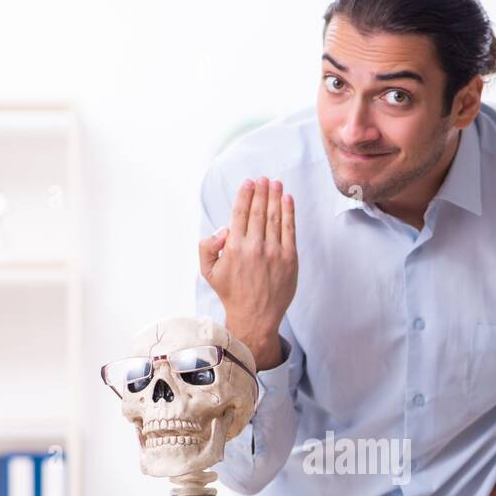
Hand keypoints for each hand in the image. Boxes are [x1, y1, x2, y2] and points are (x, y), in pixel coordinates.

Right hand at [199, 176, 296, 370]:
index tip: (249, 182)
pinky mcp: (289, 259)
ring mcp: (273, 253)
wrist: (255, 316)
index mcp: (233, 248)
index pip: (240, 213)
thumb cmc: (231, 292)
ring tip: (276, 183)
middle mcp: (254, 247)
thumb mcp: (208, 272)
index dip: (245, 194)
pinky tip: (288, 200)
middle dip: (262, 191)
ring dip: (276, 197)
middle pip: (259, 211)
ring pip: (274, 217)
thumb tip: (223, 229)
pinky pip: (289, 230)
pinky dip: (289, 212)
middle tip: (264, 178)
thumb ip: (207, 246)